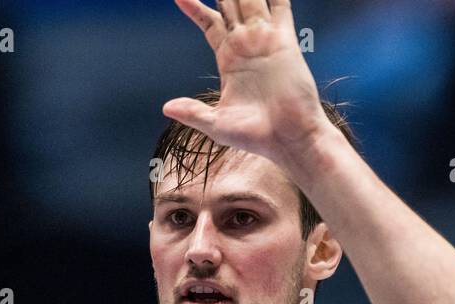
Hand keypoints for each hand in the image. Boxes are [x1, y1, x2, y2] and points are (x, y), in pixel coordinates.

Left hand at [162, 0, 329, 167]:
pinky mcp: (285, 40)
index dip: (194, 7)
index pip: (208, 23)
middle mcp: (246, 45)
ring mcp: (265, 39)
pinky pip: (280, 6)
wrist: (288, 140)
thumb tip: (167, 108)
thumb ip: (193, 112)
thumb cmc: (254, 136)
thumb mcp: (217, 124)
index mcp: (228, 59)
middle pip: (229, 4)